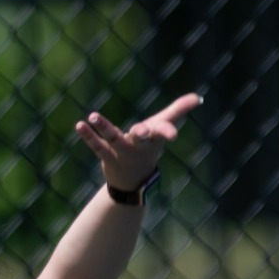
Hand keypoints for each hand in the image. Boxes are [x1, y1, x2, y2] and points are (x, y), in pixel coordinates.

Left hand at [74, 93, 202, 193]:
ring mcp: (122, 153)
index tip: (174, 135)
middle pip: (141, 138)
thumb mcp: (163, 127)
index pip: (162, 133)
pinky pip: (97, 146)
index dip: (167, 132)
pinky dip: (88, 136)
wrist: (133, 180)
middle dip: (141, 134)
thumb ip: (179, 111)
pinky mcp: (107, 157)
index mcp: (154, 138)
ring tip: (92, 116)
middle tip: (140, 130)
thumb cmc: (150, 146)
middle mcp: (139, 146)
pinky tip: (80, 125)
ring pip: (113, 139)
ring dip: (104, 127)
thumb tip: (199, 97)